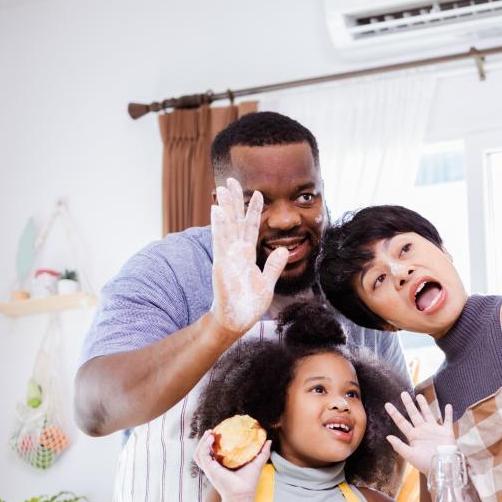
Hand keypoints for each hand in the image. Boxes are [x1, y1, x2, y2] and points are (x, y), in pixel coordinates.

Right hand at [194, 430, 271, 501]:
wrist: (242, 494)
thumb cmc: (249, 483)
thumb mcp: (257, 463)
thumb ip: (263, 452)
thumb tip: (269, 441)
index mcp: (222, 466)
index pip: (213, 453)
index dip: (213, 443)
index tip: (219, 432)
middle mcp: (214, 467)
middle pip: (203, 452)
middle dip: (204, 441)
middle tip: (211, 431)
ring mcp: (210, 469)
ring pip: (198, 453)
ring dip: (202, 442)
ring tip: (209, 433)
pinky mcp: (209, 469)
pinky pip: (202, 455)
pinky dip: (204, 446)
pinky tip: (211, 438)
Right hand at [210, 178, 288, 335]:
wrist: (237, 321)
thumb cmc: (249, 303)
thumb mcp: (267, 282)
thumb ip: (274, 266)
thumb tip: (284, 251)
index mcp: (246, 255)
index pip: (250, 227)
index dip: (253, 210)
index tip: (257, 193)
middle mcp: (235, 251)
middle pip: (235, 220)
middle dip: (234, 200)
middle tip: (231, 180)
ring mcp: (227, 256)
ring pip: (226, 226)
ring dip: (225, 207)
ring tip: (222, 188)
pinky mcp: (221, 263)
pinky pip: (220, 241)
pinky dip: (218, 225)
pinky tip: (217, 210)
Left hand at [384, 392, 454, 475]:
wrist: (443, 467)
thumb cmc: (426, 463)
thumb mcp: (410, 455)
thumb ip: (399, 446)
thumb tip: (388, 436)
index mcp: (413, 436)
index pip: (402, 422)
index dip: (394, 413)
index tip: (387, 405)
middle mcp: (423, 431)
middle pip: (414, 414)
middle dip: (408, 404)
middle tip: (403, 394)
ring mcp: (434, 430)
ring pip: (428, 414)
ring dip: (424, 405)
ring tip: (419, 396)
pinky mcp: (446, 432)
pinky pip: (447, 420)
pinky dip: (448, 413)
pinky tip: (448, 405)